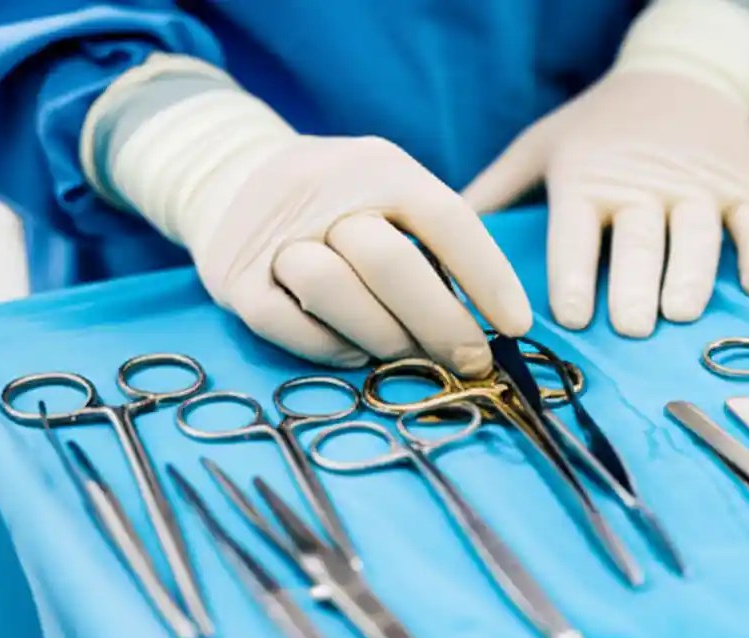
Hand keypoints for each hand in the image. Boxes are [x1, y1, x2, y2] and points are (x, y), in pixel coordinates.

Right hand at [196, 136, 531, 374]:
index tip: (518, 326)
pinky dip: (327, 347)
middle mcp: (324, 191)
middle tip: (471, 361)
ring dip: (382, 335)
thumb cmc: (339, 202)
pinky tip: (355, 353)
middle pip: (392, 263)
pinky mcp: (234, 277)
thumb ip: (434, 243)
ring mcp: (274, 233)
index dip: (488, 277)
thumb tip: (495, 323)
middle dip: (442, 323)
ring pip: (333, 290)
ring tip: (407, 354)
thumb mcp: (389, 194)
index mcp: (379, 166)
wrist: (229, 174)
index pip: (446, 219)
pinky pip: (283, 323)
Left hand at [464, 71, 748, 337]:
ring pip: (697, 233)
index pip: (577, 229)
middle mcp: (642, 182)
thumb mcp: (541, 145)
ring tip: (681, 313)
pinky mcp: (741, 186)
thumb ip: (497, 194)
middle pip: (639, 237)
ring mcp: (697, 185)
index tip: (574, 315)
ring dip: (691, 273)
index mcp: (587, 177)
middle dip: (635, 282)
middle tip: (632, 327)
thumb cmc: (598, 125)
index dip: (576, 271)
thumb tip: (435, 246)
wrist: (680, 72)